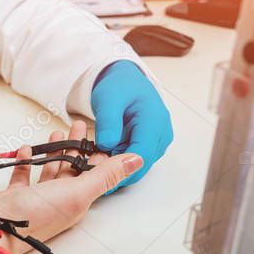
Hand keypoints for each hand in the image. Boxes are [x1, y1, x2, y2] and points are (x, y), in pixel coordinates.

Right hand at [0, 120, 142, 243]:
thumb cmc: (34, 216)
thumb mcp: (77, 192)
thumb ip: (106, 175)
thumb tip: (137, 160)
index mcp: (77, 200)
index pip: (94, 173)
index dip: (99, 152)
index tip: (102, 131)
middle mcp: (59, 200)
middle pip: (72, 169)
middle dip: (76, 146)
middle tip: (78, 123)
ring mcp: (36, 199)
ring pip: (49, 171)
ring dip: (54, 152)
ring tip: (56, 133)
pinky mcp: (15, 197)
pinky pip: (23, 176)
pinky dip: (26, 161)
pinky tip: (27, 149)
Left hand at [91, 60, 172, 190]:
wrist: (126, 81)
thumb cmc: (120, 86)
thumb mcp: (108, 99)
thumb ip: (109, 121)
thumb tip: (108, 144)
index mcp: (155, 121)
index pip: (142, 154)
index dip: (120, 168)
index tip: (98, 171)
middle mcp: (161, 134)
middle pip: (141, 164)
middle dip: (117, 169)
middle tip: (91, 166)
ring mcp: (157, 142)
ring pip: (137, 166)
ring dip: (117, 167)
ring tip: (95, 157)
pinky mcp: (150, 146)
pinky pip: (134, 161)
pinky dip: (118, 161)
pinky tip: (104, 155)